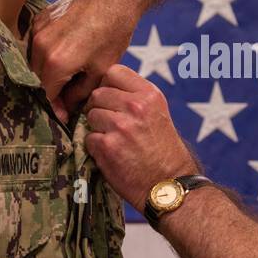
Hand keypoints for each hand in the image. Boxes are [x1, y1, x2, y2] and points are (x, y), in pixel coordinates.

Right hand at [31, 0, 140, 122]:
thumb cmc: (113, 33)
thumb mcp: (101, 70)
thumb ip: (79, 93)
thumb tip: (67, 106)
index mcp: (56, 62)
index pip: (46, 94)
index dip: (54, 107)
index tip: (63, 115)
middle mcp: (40, 46)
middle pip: (37, 78)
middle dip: (49, 90)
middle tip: (65, 98)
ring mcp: (37, 29)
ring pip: (33, 60)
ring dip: (46, 71)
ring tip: (65, 77)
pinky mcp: (40, 17)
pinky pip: (36, 42)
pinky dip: (45, 52)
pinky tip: (63, 54)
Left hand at [83, 65, 198, 209]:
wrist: (169, 185)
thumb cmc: (163, 152)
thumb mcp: (157, 115)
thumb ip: (135, 98)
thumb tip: (105, 87)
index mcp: (150, 95)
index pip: (114, 71)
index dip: (107, 84)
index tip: (110, 98)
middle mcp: (135, 106)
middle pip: (98, 93)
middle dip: (99, 108)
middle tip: (110, 125)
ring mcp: (120, 126)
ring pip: (90, 115)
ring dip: (96, 128)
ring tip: (114, 141)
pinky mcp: (107, 146)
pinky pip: (88, 138)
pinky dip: (95, 148)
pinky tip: (112, 155)